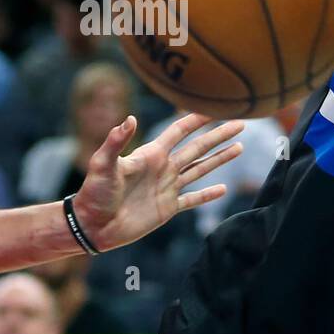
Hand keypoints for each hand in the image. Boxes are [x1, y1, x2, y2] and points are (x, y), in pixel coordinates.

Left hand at [72, 112, 244, 250]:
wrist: (93, 226)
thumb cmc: (94, 193)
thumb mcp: (102, 164)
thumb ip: (115, 141)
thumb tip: (129, 118)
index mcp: (151, 155)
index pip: (179, 131)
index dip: (197, 119)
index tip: (216, 107)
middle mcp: (163, 168)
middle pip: (198, 147)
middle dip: (219, 135)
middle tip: (240, 123)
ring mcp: (167, 188)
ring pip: (200, 169)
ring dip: (220, 159)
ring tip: (239, 147)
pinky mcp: (168, 208)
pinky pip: (193, 200)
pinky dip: (208, 195)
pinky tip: (223, 190)